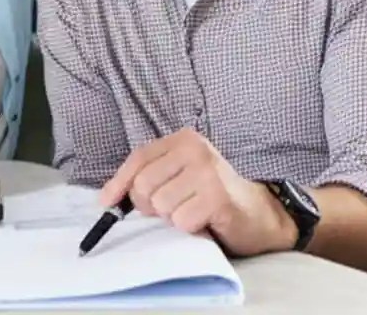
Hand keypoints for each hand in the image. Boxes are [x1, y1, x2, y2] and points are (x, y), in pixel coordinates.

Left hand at [99, 129, 296, 256]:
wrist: (260, 213)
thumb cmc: (212, 196)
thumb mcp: (179, 176)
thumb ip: (149, 179)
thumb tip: (107, 199)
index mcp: (183, 139)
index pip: (139, 158)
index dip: (119, 183)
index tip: (107, 202)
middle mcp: (195, 149)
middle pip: (144, 184)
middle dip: (150, 205)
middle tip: (172, 208)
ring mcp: (208, 171)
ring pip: (161, 205)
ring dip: (173, 217)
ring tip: (193, 211)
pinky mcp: (218, 197)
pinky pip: (182, 220)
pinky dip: (190, 227)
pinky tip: (206, 220)